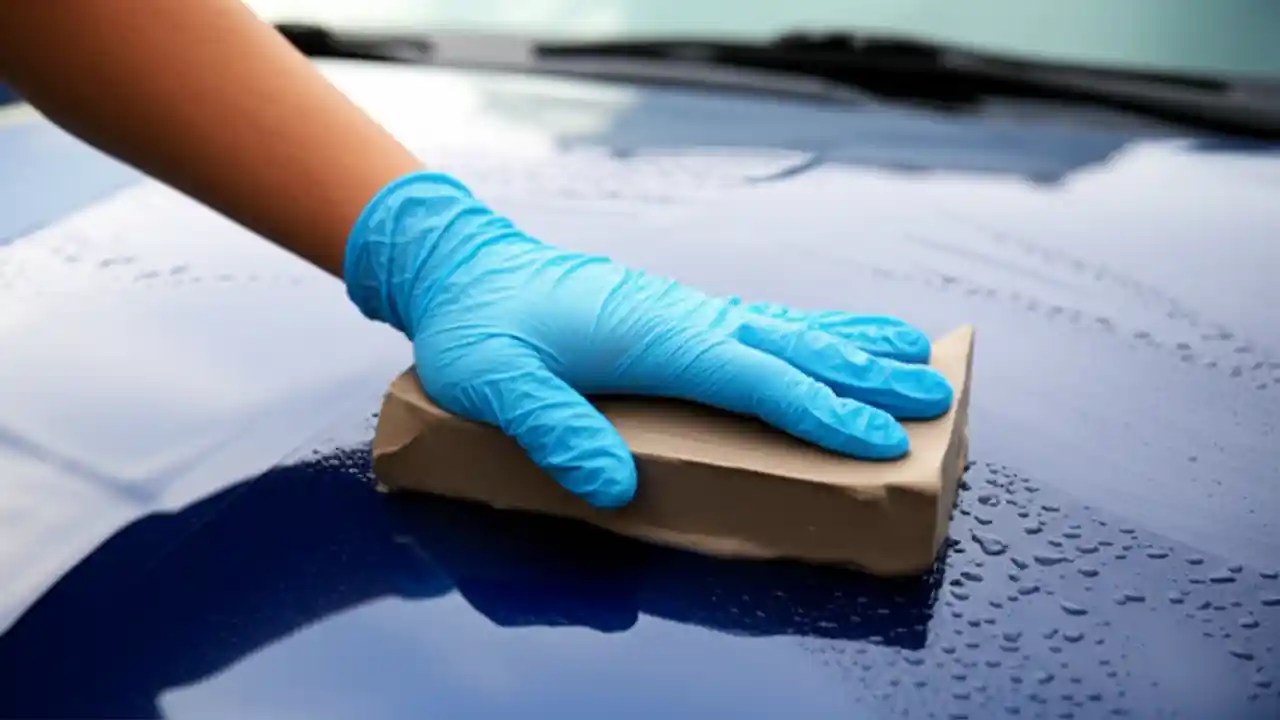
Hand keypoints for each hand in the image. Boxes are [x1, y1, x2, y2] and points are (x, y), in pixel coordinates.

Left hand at [345, 172, 952, 508]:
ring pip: (787, 327)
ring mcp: (684, 310)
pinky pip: (762, 322)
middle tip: (936, 394)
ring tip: (917, 353)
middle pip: (793, 346)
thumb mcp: (496, 384)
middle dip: (867, 374)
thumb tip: (617, 486)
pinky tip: (833, 338)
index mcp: (655, 336)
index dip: (821, 411)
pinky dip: (812, 329)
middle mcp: (684, 317)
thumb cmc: (479, 327)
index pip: (756, 379)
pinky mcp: (677, 313)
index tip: (881, 437)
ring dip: (854, 344)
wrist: (464, 267)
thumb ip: (556, 430)